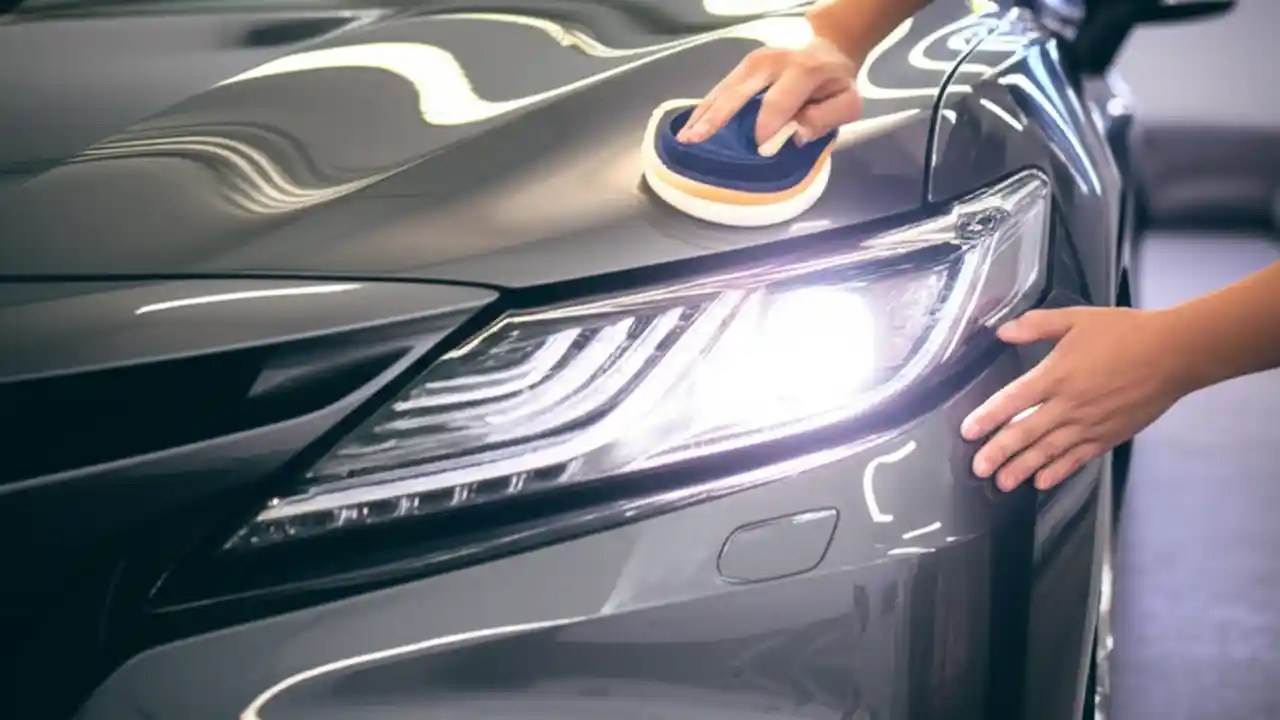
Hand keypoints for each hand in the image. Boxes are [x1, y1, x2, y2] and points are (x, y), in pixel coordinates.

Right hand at [676, 37, 860, 146]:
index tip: (759, 150)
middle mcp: (771, 63)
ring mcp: (752, 62)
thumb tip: (797, 135)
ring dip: (702, 115)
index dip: (766, 127)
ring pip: (723, 90)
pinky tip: (690, 126)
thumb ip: (827, 119)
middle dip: (717, 118)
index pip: (777, 103)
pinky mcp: (741, 68)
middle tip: (696, 140)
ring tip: (685, 137)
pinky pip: (719, 89)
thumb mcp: (847, 102)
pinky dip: (704, 108)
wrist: (826, 47)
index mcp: (802, 70)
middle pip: (739, 92)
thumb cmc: (835, 82)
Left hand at [961, 307, 1192, 491]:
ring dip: (1022, 468)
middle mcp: (1069, 405)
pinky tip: (1041, 482)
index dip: (987, 417)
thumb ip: (1036, 325)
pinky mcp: (1108, 436)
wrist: (1174, 354)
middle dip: (998, 453)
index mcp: (1056, 375)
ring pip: (1049, 452)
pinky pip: (1077, 458)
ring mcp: (1089, 424)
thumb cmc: (1125, 332)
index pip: (1012, 401)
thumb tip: (1002, 331)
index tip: (967, 432)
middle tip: (977, 469)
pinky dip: (1058, 472)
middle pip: (1025, 433)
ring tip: (1001, 483)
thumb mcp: (1076, 318)